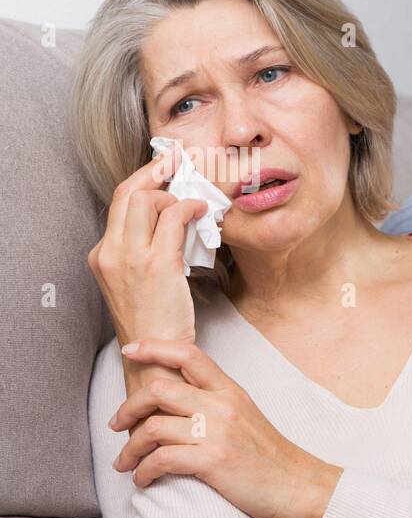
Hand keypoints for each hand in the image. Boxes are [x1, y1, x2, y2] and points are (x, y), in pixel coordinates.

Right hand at [87, 145, 209, 345]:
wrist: (154, 357)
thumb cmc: (155, 324)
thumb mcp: (141, 283)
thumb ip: (149, 252)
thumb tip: (175, 223)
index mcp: (103, 255)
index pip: (119, 204)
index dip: (141, 180)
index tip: (161, 167)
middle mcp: (110, 252)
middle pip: (128, 192)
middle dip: (154, 171)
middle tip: (179, 160)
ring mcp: (130, 258)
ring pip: (147, 200)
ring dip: (175, 194)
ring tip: (195, 201)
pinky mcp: (156, 264)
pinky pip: (172, 219)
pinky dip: (189, 208)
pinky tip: (202, 212)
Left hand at [108, 338, 340, 517]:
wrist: (297, 485)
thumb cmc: (269, 456)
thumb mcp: (245, 416)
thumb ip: (215, 402)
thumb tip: (174, 402)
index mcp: (230, 391)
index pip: (188, 354)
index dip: (153, 348)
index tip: (129, 351)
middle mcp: (222, 406)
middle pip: (158, 390)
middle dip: (127, 408)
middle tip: (117, 425)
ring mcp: (217, 433)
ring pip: (152, 429)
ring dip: (129, 449)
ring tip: (125, 463)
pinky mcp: (213, 461)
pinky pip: (161, 460)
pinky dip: (143, 472)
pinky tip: (143, 479)